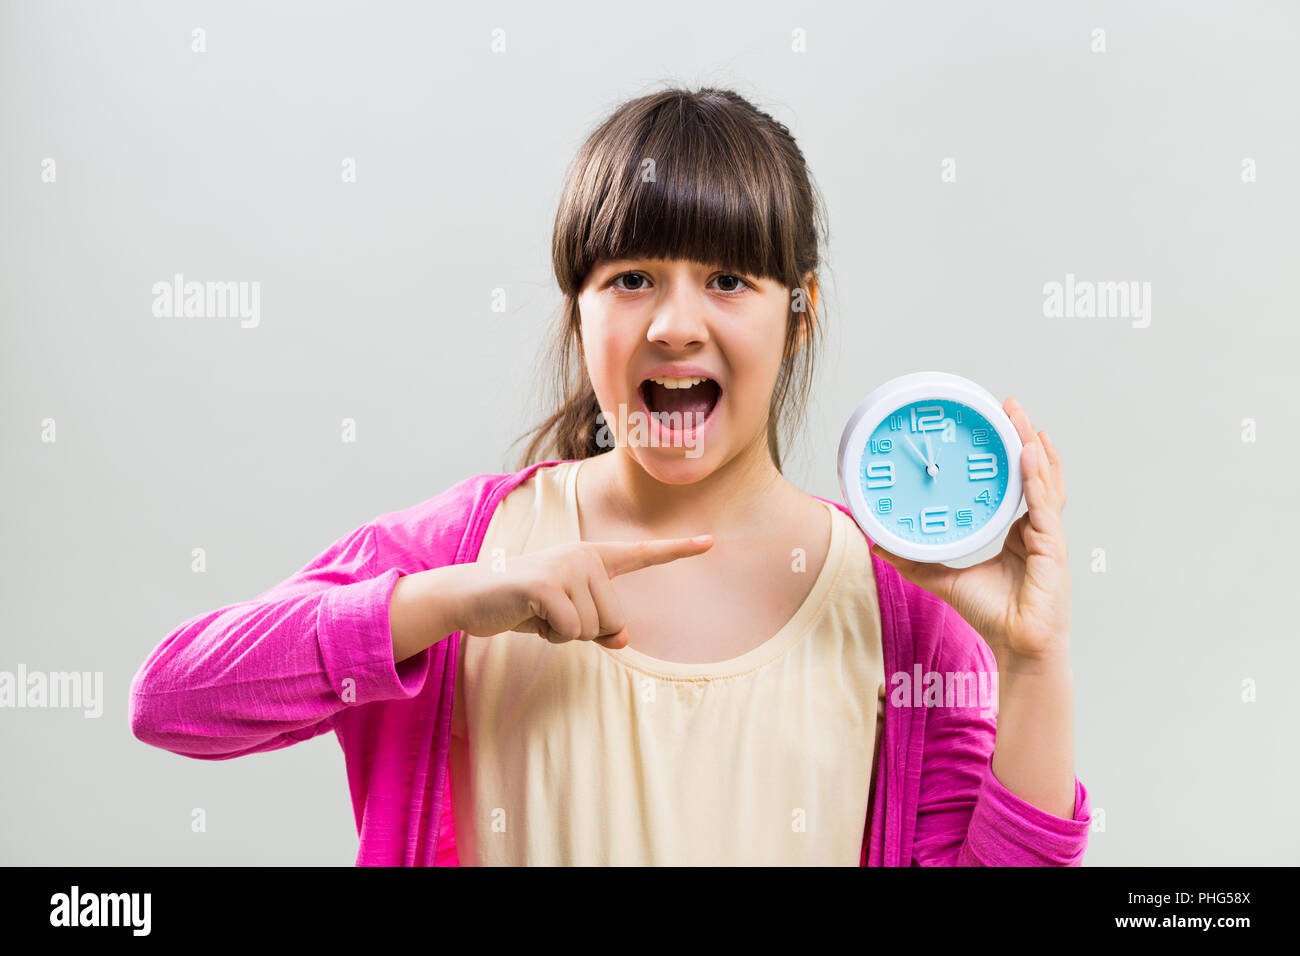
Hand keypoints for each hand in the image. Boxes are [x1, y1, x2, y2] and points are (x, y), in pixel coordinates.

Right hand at [450, 535, 713, 648]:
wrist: (470, 597)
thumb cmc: (522, 606)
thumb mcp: (564, 617)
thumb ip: (597, 624)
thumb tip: (624, 638)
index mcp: (593, 558)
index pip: (641, 554)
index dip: (677, 549)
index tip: (711, 541)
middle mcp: (584, 555)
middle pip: (614, 618)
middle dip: (583, 631)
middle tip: (549, 615)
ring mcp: (566, 566)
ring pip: (593, 628)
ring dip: (564, 634)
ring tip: (537, 614)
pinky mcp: (547, 584)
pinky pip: (571, 630)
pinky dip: (551, 635)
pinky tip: (530, 618)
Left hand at [868, 397, 1069, 664]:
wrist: (1017, 647)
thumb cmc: (992, 615)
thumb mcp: (943, 578)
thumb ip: (913, 559)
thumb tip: (876, 543)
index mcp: (1019, 532)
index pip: (1018, 484)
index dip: (1012, 454)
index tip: (998, 425)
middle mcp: (1038, 529)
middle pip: (1035, 474)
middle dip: (1024, 437)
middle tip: (1010, 406)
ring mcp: (1050, 537)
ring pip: (1046, 483)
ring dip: (1034, 449)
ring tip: (1023, 420)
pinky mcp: (1054, 549)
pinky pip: (1046, 507)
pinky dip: (1038, 480)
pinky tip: (1030, 456)